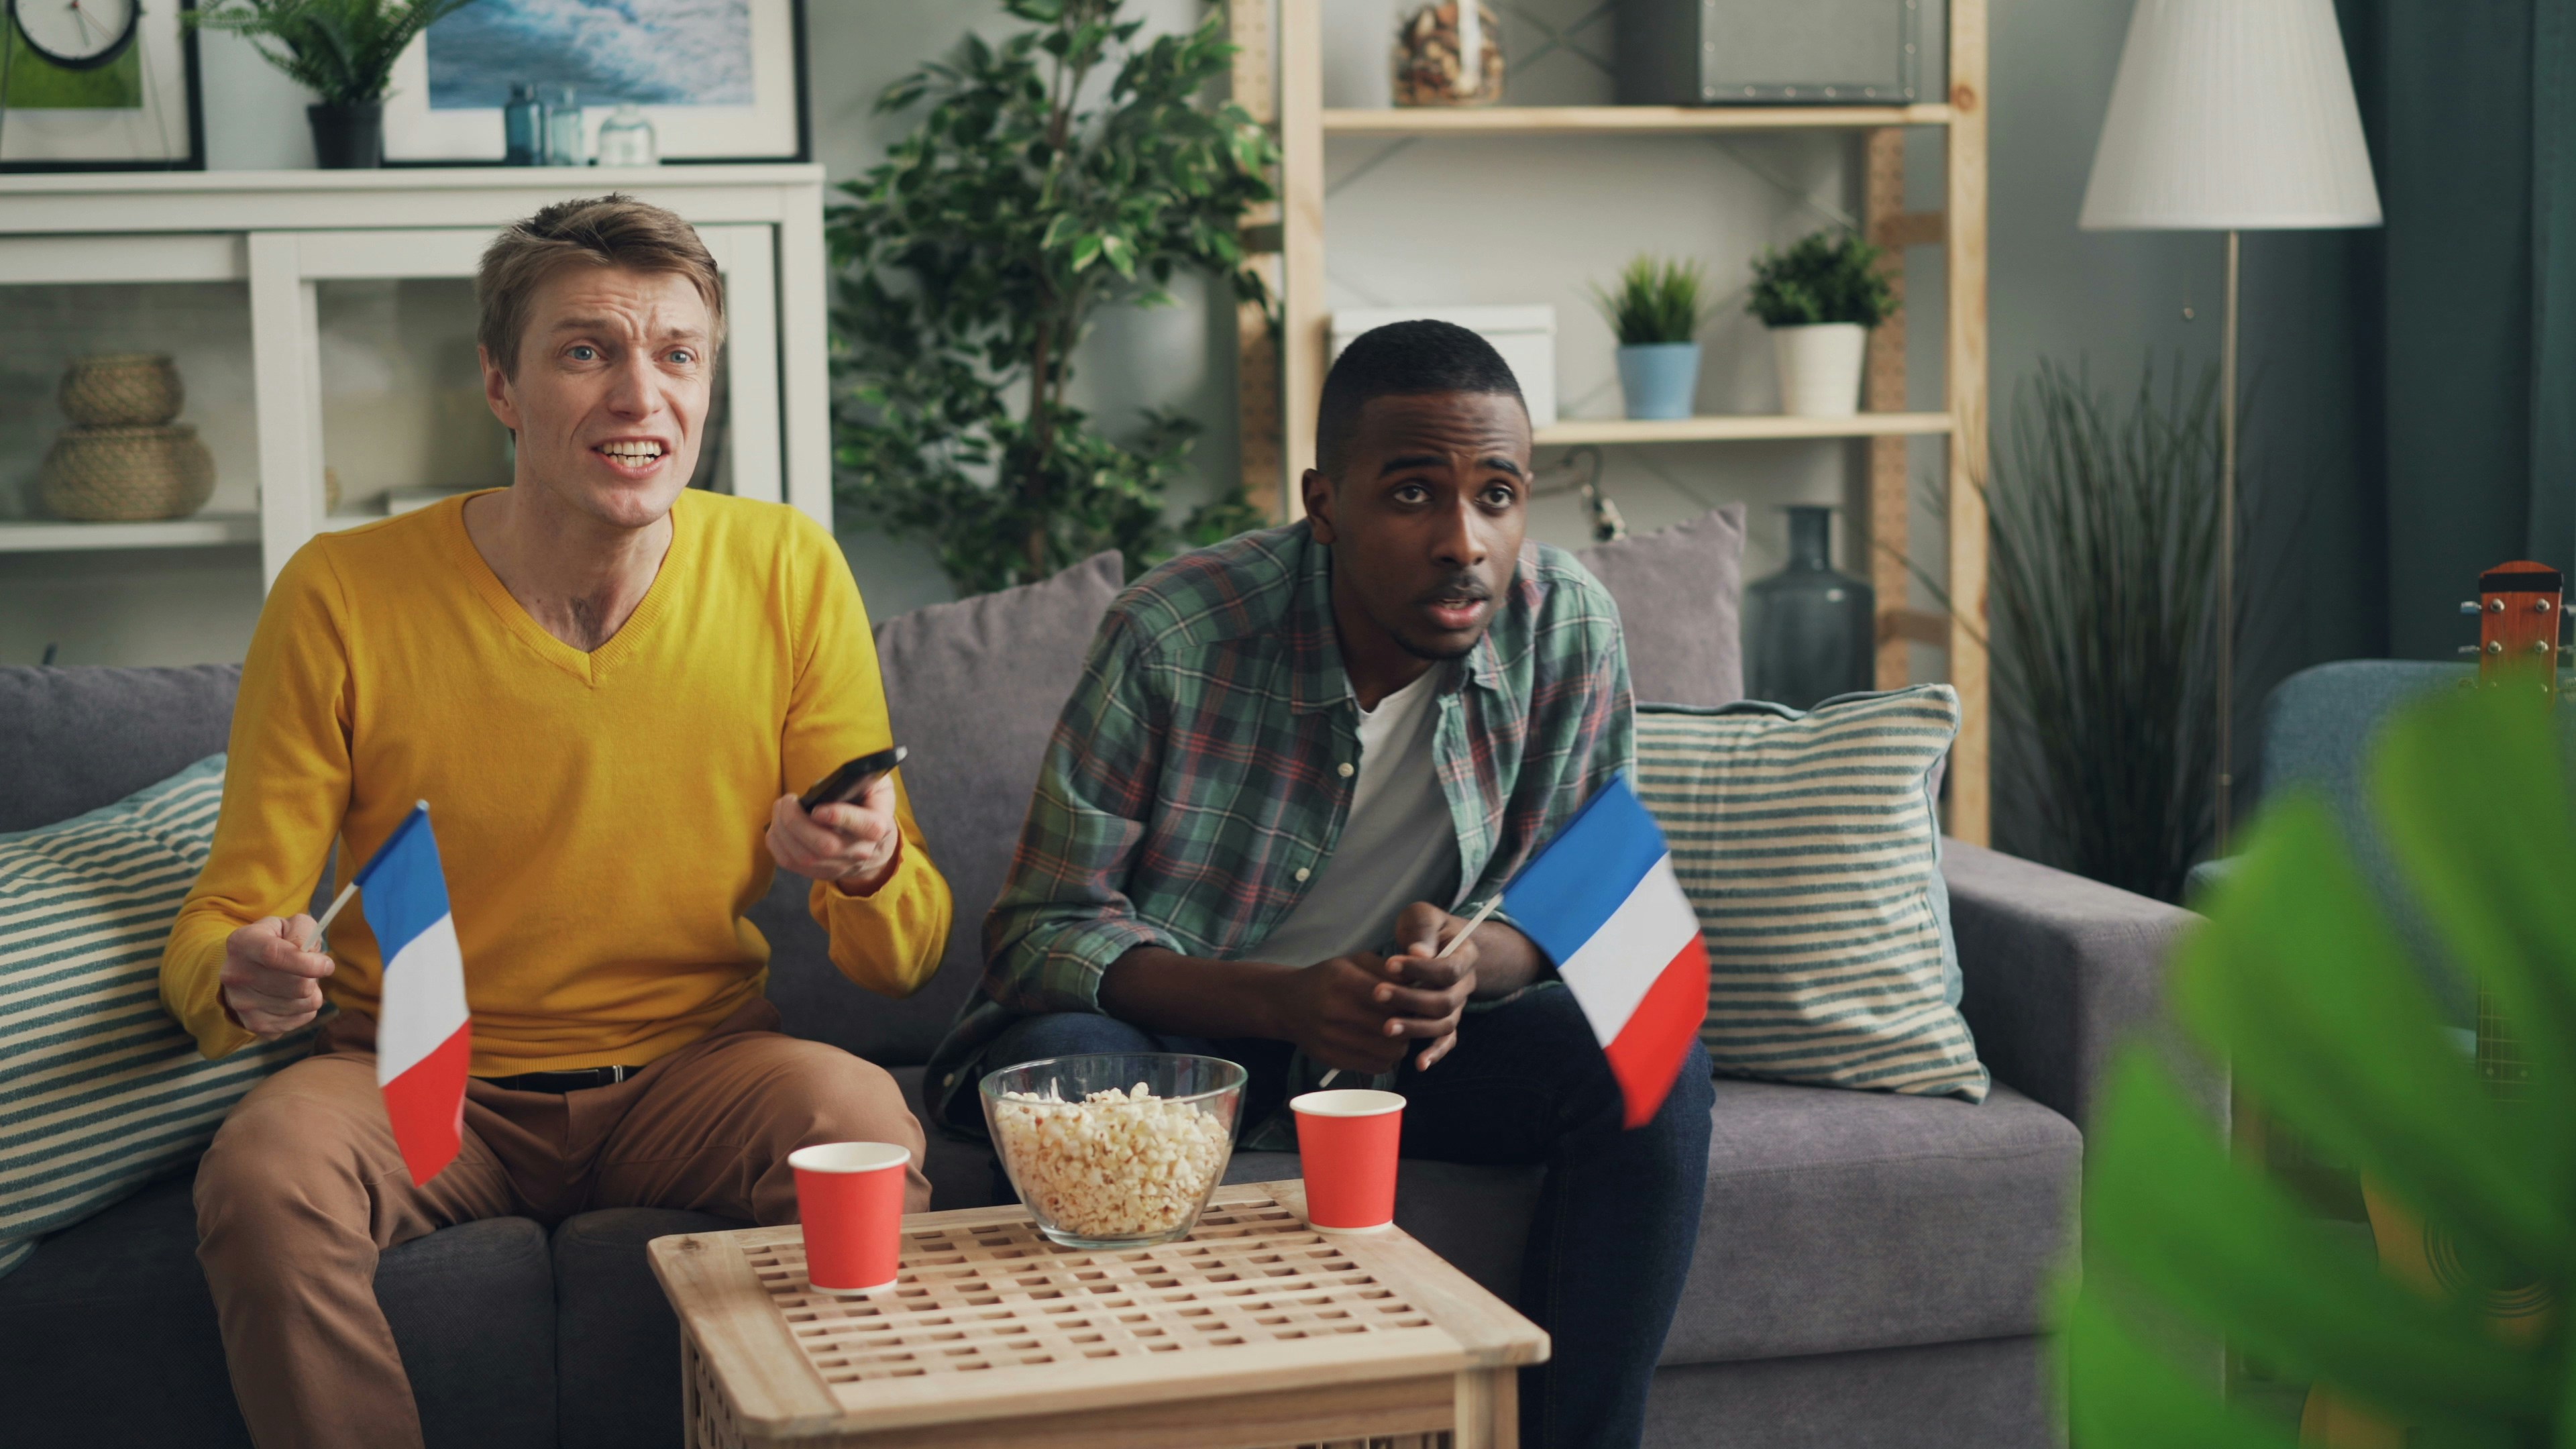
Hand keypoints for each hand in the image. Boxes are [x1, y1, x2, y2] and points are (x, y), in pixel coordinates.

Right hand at [220, 915, 335, 1038]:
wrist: (246, 969)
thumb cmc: (276, 942)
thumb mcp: (288, 925)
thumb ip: (303, 931)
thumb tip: (310, 955)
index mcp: (242, 943)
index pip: (274, 955)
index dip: (307, 963)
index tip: (326, 965)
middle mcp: (235, 975)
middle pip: (296, 986)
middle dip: (312, 977)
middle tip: (307, 969)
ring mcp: (241, 1004)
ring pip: (303, 1004)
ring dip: (311, 993)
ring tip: (297, 982)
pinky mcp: (254, 1024)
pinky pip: (300, 1020)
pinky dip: (304, 1009)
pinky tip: (291, 997)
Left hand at [767, 773, 900, 892]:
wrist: (875, 844)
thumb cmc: (870, 805)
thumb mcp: (876, 786)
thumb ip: (862, 779)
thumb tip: (831, 783)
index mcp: (878, 827)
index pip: (866, 827)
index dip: (840, 817)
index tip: (817, 809)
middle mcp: (860, 852)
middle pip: (825, 846)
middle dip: (797, 821)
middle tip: (788, 800)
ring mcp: (839, 866)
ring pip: (803, 856)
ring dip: (782, 829)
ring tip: (781, 807)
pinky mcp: (819, 873)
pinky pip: (789, 862)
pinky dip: (776, 842)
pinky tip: (778, 825)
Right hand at [1271, 955, 1413, 1074]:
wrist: (1286, 1003)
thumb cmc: (1327, 979)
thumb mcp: (1353, 962)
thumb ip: (1387, 969)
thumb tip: (1420, 983)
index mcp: (1342, 980)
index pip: (1391, 998)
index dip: (1409, 1002)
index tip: (1415, 1001)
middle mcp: (1334, 1009)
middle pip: (1392, 1027)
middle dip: (1409, 1025)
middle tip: (1412, 1020)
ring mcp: (1331, 1037)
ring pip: (1388, 1052)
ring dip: (1400, 1045)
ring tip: (1398, 1034)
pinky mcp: (1330, 1058)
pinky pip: (1374, 1066)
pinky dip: (1386, 1059)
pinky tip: (1382, 1046)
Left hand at [1377, 901, 1477, 1069]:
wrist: (1435, 942)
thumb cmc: (1424, 928)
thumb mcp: (1422, 916)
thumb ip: (1421, 931)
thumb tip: (1418, 953)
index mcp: (1466, 956)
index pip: (1449, 969)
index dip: (1420, 969)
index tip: (1390, 964)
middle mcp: (1466, 984)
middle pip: (1446, 1001)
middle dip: (1410, 1000)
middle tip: (1379, 994)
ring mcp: (1458, 1005)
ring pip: (1444, 1024)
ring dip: (1416, 1027)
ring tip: (1386, 1027)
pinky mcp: (1447, 1020)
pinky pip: (1448, 1041)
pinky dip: (1436, 1054)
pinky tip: (1418, 1064)